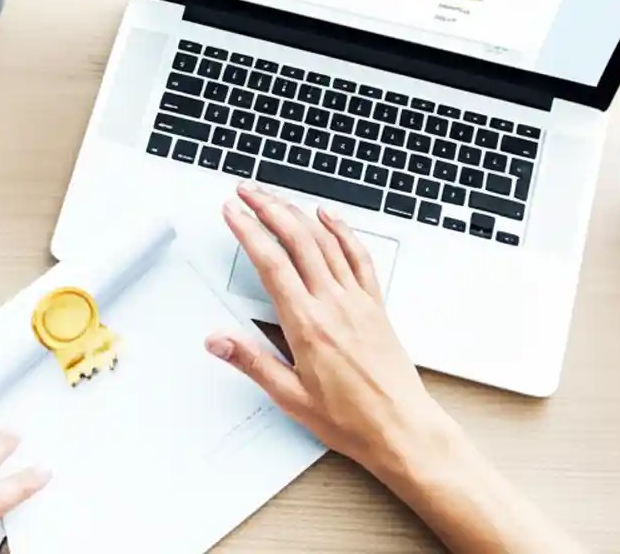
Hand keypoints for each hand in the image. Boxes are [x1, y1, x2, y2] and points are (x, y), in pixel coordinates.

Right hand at [207, 183, 585, 552]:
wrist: (402, 428)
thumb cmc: (351, 418)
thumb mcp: (290, 396)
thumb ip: (251, 362)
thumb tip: (217, 340)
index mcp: (307, 324)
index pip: (271, 263)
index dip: (248, 231)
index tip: (232, 212)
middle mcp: (333, 304)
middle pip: (296, 240)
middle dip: (268, 208)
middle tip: (246, 191)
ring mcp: (357, 300)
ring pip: (324, 241)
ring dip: (297, 212)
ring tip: (275, 197)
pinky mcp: (375, 304)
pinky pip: (358, 256)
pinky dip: (341, 230)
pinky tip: (328, 217)